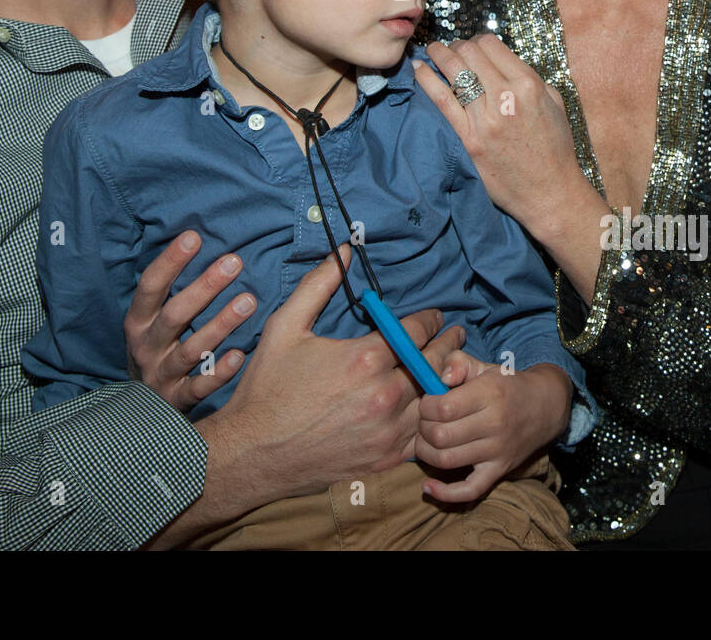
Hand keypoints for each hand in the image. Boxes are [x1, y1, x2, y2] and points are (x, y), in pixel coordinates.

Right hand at [123, 230, 257, 412]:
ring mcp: (161, 375)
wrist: (142, 408)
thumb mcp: (154, 320)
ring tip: (249, 301)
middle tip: (234, 262)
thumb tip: (199, 242)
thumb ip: (173, 291)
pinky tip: (240, 355)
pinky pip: (199, 387)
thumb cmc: (159, 348)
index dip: (169, 261)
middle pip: (174, 315)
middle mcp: (146, 347)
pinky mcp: (177, 401)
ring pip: (191, 350)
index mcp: (138, 322)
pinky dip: (218, 372)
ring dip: (221, 324)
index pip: (150, 286)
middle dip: (204, 287)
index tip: (194, 236)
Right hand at [210, 245, 466, 500]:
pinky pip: (423, 434)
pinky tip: (430, 406)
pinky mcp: (385, 458)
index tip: (434, 316)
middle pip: (435, 363)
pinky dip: (430, 417)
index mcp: (363, 359)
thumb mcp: (286, 326)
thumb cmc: (268, 386)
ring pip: (434, 399)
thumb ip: (319, 284)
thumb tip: (345, 251)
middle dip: (448, 344)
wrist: (254, 452)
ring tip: (452, 367)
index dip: (430, 319)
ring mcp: (388, 431)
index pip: (416, 331)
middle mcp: (384, 395)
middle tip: (456, 335)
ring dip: (444, 380)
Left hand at [414, 33, 591, 243]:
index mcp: (528, 85)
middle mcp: (506, 97)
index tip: (472, 46)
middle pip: (469, 52)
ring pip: (454, 70)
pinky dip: (427, 80)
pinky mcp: (468, 140)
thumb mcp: (553, 103)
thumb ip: (529, 78)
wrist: (549, 193)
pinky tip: (419, 70)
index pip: (491, 45)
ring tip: (433, 50)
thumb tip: (500, 62)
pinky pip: (442, 101)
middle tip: (452, 48)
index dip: (478, 40)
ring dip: (439, 54)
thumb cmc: (554, 148)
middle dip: (457, 45)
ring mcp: (485, 119)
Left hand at [416, 355, 572, 502]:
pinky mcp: (498, 471)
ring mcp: (496, 452)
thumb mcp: (483, 366)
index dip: (426, 406)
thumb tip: (441, 378)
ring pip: (447, 461)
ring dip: (426, 452)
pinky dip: (446, 494)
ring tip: (426, 440)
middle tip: (425, 420)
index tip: (427, 402)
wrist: (544, 406)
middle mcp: (494, 425)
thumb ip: (457, 362)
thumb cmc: (506, 384)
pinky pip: (470, 490)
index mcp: (488, 394)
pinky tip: (428, 487)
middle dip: (423, 428)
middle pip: (441, 435)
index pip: (443, 408)